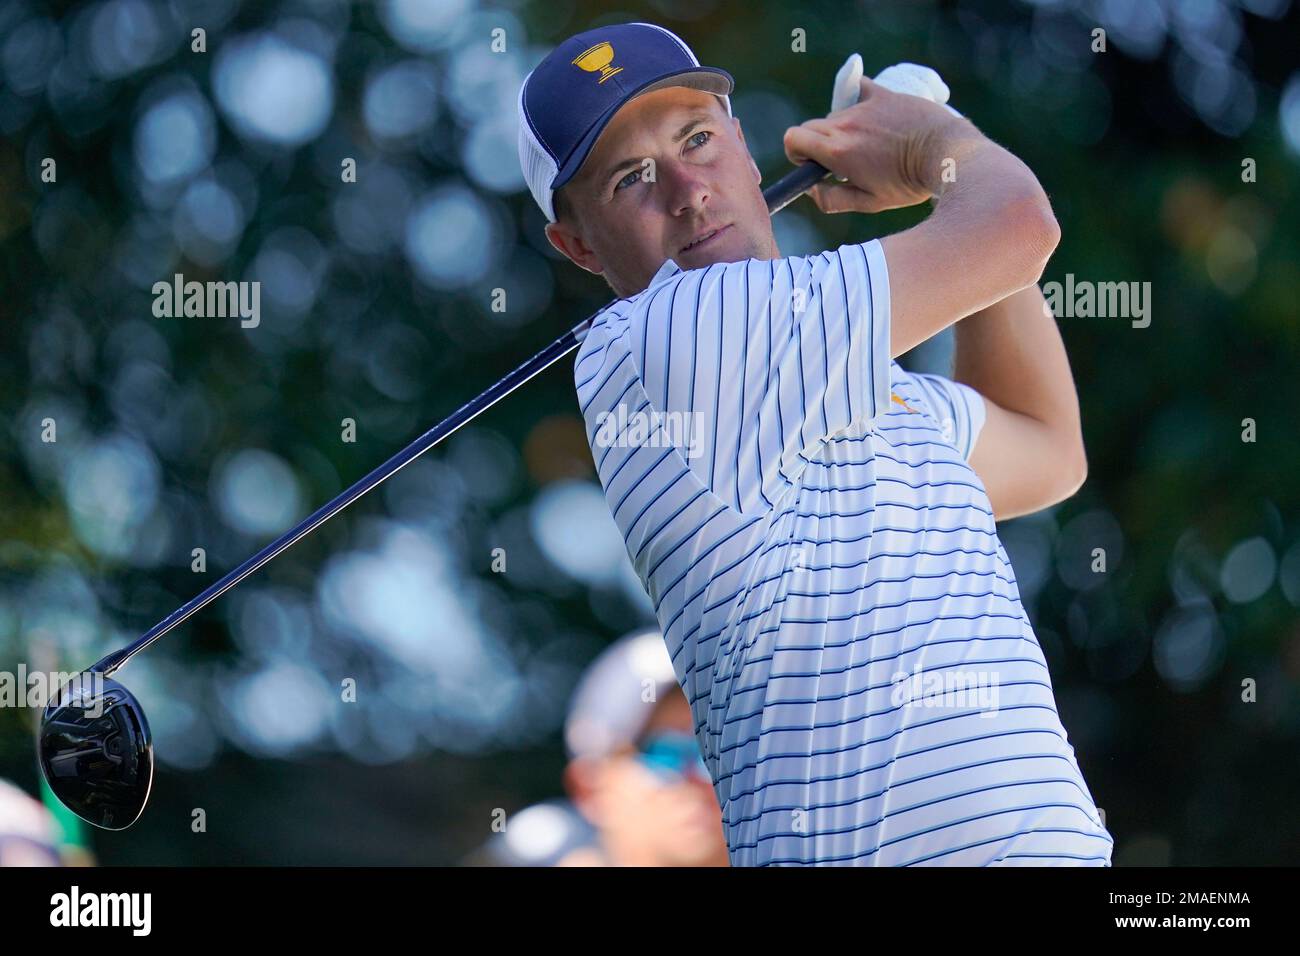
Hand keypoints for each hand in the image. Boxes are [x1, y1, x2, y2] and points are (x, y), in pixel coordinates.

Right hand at [783, 75, 972, 213]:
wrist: (945, 155)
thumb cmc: (908, 183)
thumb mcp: (869, 203)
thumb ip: (832, 199)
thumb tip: (812, 190)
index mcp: (837, 152)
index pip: (793, 138)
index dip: (796, 152)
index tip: (810, 164)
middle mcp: (846, 125)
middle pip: (811, 126)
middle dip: (817, 143)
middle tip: (841, 160)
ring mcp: (864, 107)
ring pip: (837, 114)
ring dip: (843, 127)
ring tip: (870, 143)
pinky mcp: (883, 94)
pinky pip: (858, 88)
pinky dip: (858, 98)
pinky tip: (870, 112)